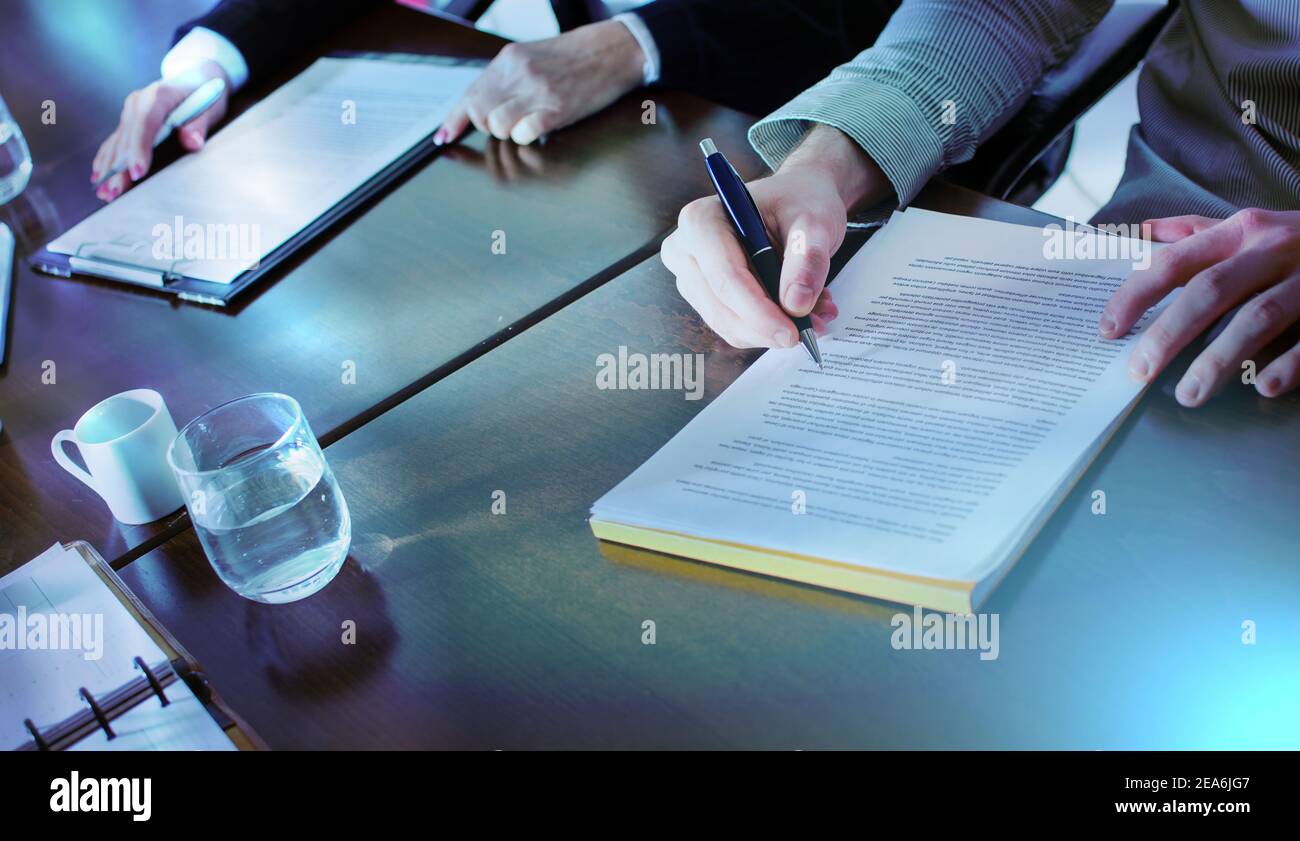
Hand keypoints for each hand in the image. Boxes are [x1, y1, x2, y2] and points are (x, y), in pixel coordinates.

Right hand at [91, 61, 229, 201]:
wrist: (195, 79)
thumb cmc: (205, 95)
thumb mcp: (211, 107)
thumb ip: (200, 125)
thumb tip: (192, 142)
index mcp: (159, 95)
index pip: (145, 123)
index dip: (139, 148)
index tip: (137, 172)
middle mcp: (138, 102)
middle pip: (126, 137)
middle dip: (119, 167)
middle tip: (115, 193)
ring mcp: (130, 112)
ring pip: (116, 142)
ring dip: (109, 168)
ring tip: (104, 193)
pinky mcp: (128, 121)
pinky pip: (114, 142)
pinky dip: (106, 160)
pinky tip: (98, 177)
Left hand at [435, 20, 644, 145]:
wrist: (613, 51)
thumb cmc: (574, 57)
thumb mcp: (531, 58)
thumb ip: (505, 78)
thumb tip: (478, 105)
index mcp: (509, 59)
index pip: (469, 93)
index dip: (455, 120)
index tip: (444, 137)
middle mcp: (519, 73)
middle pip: (479, 112)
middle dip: (487, 126)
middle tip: (505, 124)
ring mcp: (538, 91)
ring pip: (498, 125)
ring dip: (508, 133)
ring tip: (525, 124)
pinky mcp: (558, 108)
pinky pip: (524, 132)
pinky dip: (526, 136)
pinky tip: (538, 128)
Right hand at [662, 125, 889, 348]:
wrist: (796, 200)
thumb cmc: (798, 201)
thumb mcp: (814, 222)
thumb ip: (807, 260)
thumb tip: (796, 304)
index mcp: (702, 221)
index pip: (725, 278)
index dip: (758, 312)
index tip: (793, 332)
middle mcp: (686, 250)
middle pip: (722, 308)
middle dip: (767, 326)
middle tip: (812, 329)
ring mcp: (691, 276)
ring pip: (727, 324)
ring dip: (770, 329)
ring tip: (813, 313)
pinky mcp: (704, 296)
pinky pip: (733, 327)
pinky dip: (766, 328)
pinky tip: (795, 311)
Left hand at [1099, 208, 1299, 405]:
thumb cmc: (1295, 241)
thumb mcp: (1248, 226)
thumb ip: (1193, 234)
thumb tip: (1136, 234)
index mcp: (1241, 231)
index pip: (1175, 261)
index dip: (1136, 295)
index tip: (1108, 329)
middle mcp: (1273, 250)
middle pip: (1210, 291)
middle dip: (1170, 334)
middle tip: (1139, 373)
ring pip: (1259, 318)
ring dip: (1220, 359)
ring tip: (1189, 395)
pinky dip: (1289, 364)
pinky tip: (1264, 388)